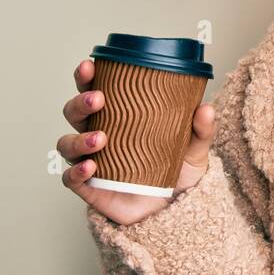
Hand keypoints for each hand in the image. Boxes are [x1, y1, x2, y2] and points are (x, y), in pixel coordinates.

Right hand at [58, 58, 215, 225]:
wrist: (176, 209)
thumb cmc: (177, 171)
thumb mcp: (194, 147)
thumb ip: (201, 129)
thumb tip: (206, 108)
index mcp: (118, 117)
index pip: (94, 90)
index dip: (86, 77)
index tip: (90, 64)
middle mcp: (98, 135)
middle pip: (74, 112)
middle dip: (80, 102)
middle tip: (98, 99)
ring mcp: (91, 161)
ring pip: (67, 143)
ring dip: (79, 138)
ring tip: (100, 139)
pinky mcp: (89, 187)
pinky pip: (70, 177)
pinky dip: (76, 171)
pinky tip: (90, 168)